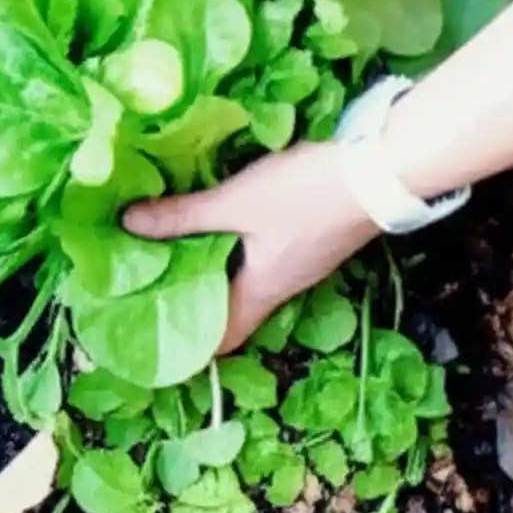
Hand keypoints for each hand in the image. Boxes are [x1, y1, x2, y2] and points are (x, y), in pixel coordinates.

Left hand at [122, 141, 383, 353]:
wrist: (385, 169)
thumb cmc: (306, 195)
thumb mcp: (235, 203)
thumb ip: (182, 216)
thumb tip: (127, 225)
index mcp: (262, 291)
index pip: (224, 337)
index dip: (192, 343)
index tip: (155, 331)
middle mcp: (284, 285)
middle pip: (235, 306)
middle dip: (197, 298)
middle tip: (153, 278)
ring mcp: (304, 261)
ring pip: (251, 277)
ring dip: (218, 268)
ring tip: (177, 246)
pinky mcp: (316, 235)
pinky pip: (269, 253)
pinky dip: (241, 246)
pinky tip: (224, 219)